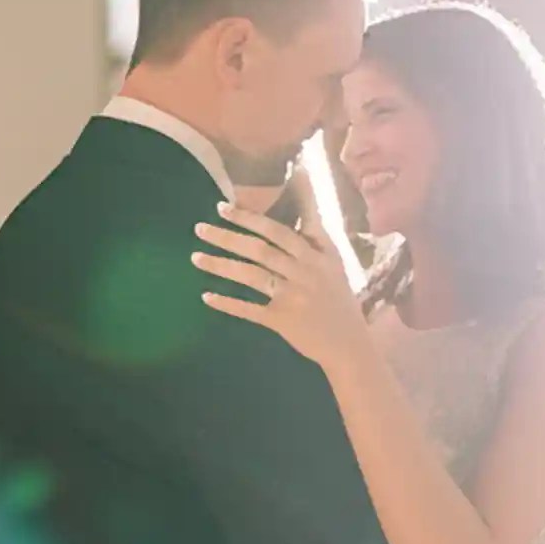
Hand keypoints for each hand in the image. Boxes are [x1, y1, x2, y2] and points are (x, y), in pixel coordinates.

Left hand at [192, 200, 369, 372]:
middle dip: (227, 236)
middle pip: (259, 250)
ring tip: (195, 257)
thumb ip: (316, 234)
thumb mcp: (334, 262)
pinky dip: (228, 303)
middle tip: (199, 228)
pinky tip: (206, 296)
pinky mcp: (281, 320)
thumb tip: (305, 200)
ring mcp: (291, 297)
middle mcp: (303, 272)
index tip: (223, 207)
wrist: (349, 343)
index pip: (278, 230)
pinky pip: (249, 309)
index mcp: (316, 255)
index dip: (250, 217)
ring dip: (220, 265)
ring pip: (250, 276)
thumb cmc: (338, 299)